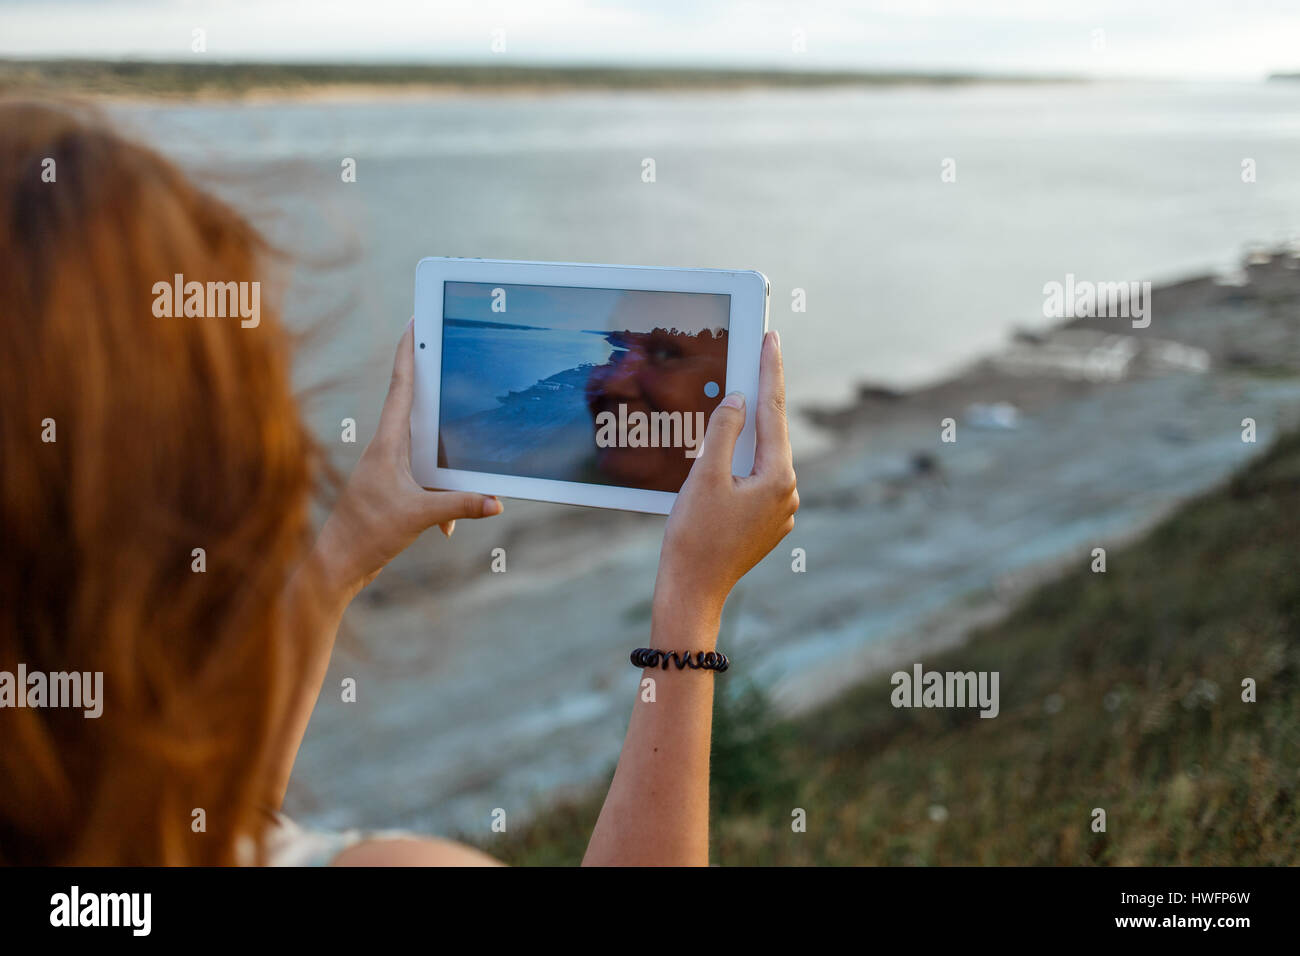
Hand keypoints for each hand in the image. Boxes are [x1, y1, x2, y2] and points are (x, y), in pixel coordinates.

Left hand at [313, 319, 502, 600]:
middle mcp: (386, 450)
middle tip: (445, 353)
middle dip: (430, 384)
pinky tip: (445, 526)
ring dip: (445, 454)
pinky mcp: (392, 490)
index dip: (409, 353)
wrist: (337, 565)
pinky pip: (426, 481)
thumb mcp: (418, 516)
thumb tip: (497, 501)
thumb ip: (460, 505)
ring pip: (424, 447)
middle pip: (413, 406)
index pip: (401, 388)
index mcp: (387, 444)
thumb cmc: (366, 534)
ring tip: (462, 448)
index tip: (415, 322)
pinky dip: (441, 499)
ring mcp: (388, 470)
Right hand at [654, 329, 798, 624]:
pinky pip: (757, 479)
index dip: (770, 371)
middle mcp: (787, 494)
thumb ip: (723, 432)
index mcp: (777, 478)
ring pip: (764, 457)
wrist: (692, 590)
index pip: (774, 412)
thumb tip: (738, 401)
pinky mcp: (765, 524)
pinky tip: (730, 447)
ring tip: (741, 396)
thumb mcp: (704, 476)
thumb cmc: (694, 536)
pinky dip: (743, 459)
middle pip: (772, 433)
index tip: (771, 338)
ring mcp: (779, 512)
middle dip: (762, 397)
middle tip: (758, 355)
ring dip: (750, 430)